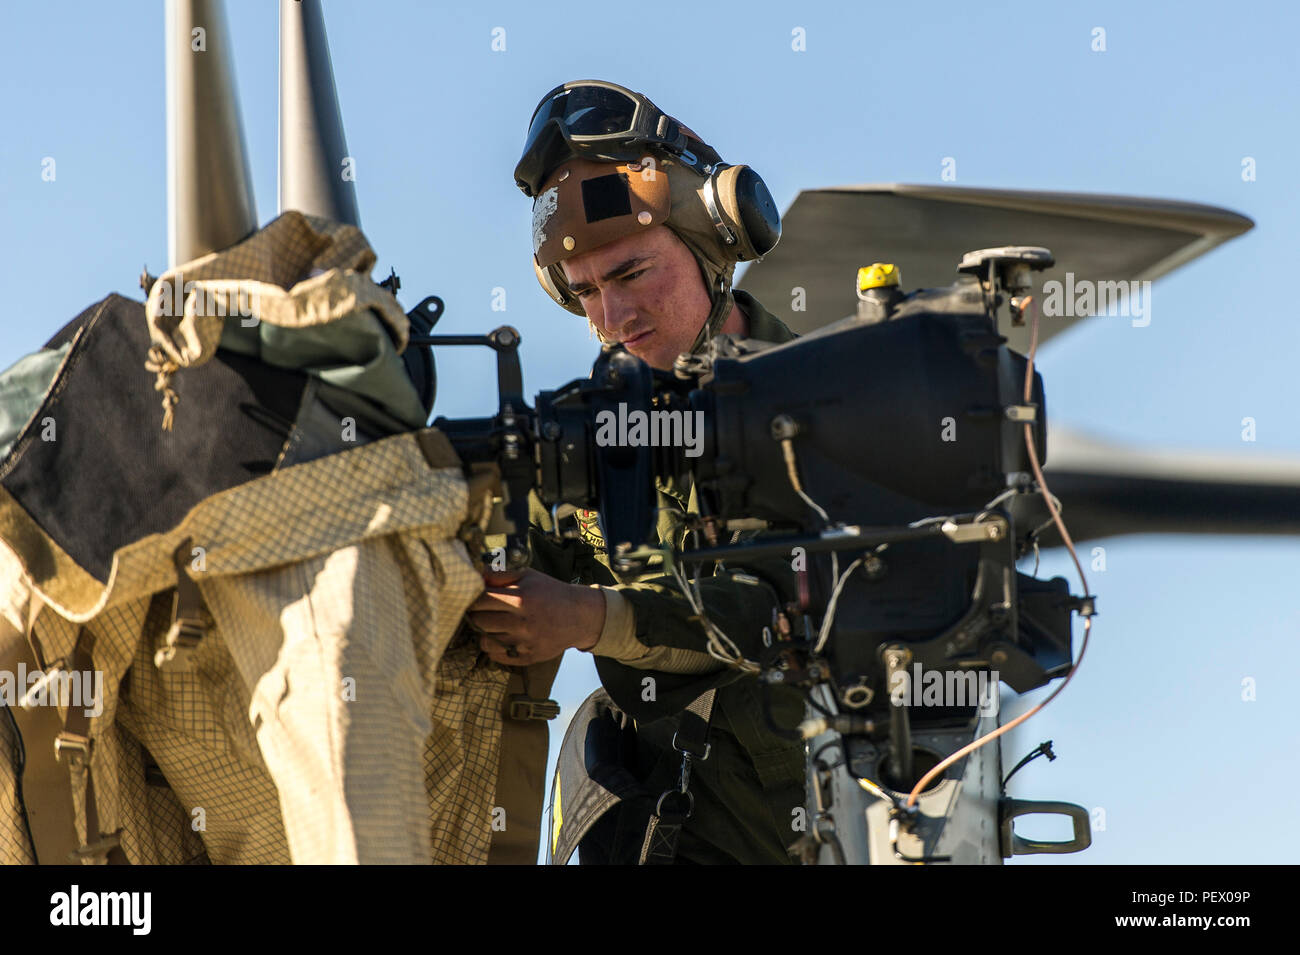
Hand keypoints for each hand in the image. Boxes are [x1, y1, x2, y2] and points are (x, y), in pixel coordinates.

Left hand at [466, 568, 604, 666]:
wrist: (579, 616)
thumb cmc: (550, 593)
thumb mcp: (528, 576)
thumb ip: (500, 576)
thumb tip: (476, 576)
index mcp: (520, 599)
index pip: (480, 600)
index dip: (472, 598)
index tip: (473, 598)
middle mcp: (521, 623)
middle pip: (479, 621)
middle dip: (477, 615)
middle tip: (482, 611)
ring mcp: (524, 643)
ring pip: (485, 642)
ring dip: (485, 633)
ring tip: (494, 625)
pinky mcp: (528, 657)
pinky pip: (497, 656)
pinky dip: (495, 648)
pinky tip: (503, 637)